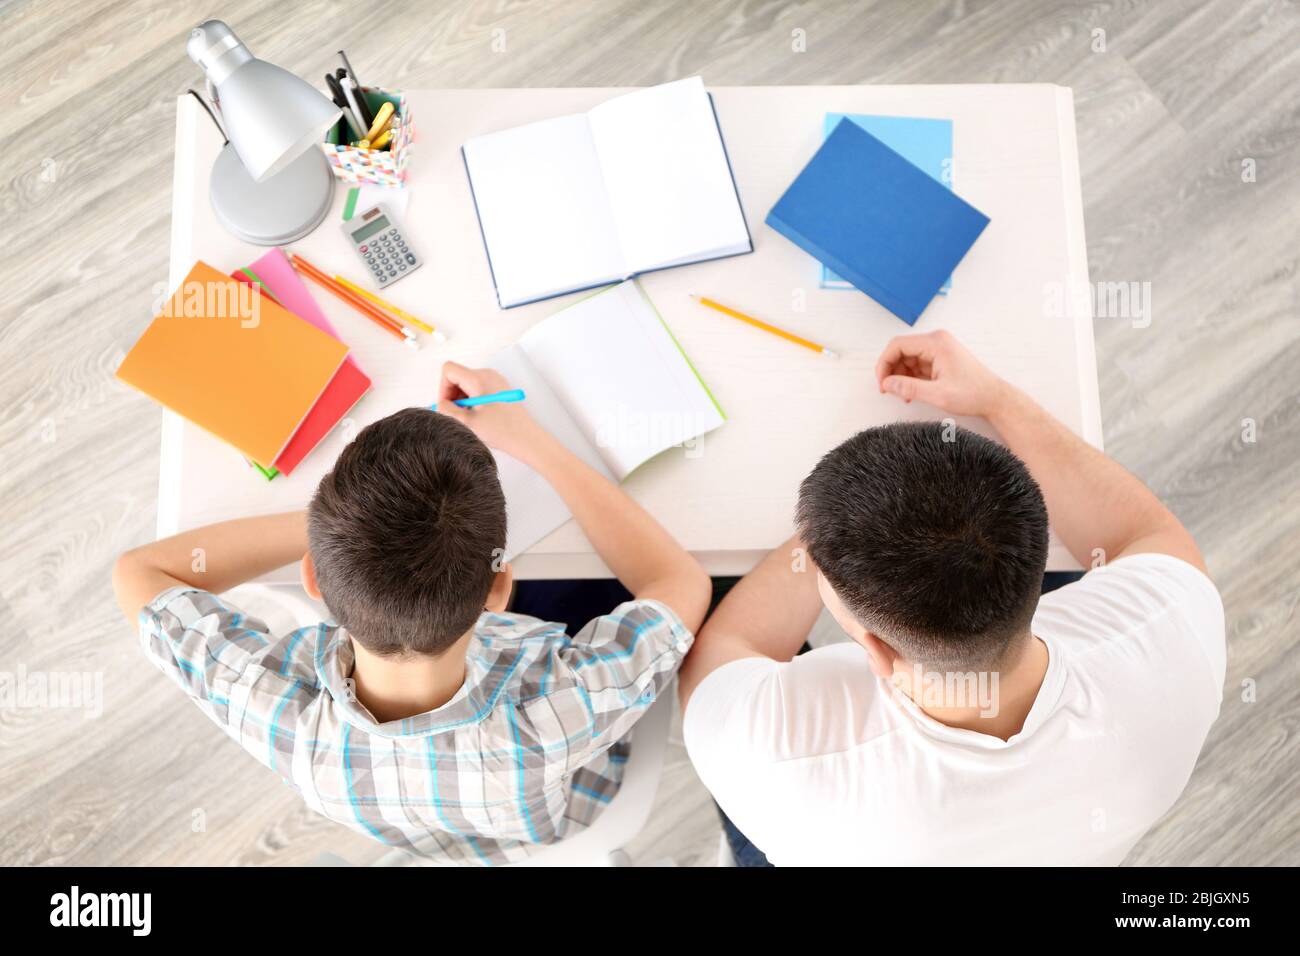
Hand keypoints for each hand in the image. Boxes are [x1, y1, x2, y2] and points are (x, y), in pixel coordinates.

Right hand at [437, 361, 545, 458]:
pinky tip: (479, 416)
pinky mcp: (499, 388)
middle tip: (458, 416)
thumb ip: (447, 410)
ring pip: (467, 383)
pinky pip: (478, 388)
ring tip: (471, 418)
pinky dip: (472, 401)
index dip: (443, 388)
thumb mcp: (467, 422)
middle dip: (452, 395)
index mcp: (479, 378)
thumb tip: (439, 404)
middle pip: (457, 376)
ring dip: (462, 400)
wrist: (527, 438)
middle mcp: (488, 374)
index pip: (449, 370)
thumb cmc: (502, 431)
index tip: (448, 406)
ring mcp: (495, 380)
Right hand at [874, 330, 1009, 417]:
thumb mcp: (938, 394)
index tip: (882, 383)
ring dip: (901, 376)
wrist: (994, 398)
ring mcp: (938, 349)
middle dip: (892, 371)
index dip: (884, 363)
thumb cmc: (973, 394)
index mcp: (936, 343)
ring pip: (907, 359)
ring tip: (905, 395)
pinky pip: (916, 364)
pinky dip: (910, 378)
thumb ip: (909, 388)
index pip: (897, 345)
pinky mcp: (939, 359)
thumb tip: (887, 384)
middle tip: (890, 391)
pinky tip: (912, 392)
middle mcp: (936, 341)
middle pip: (901, 351)